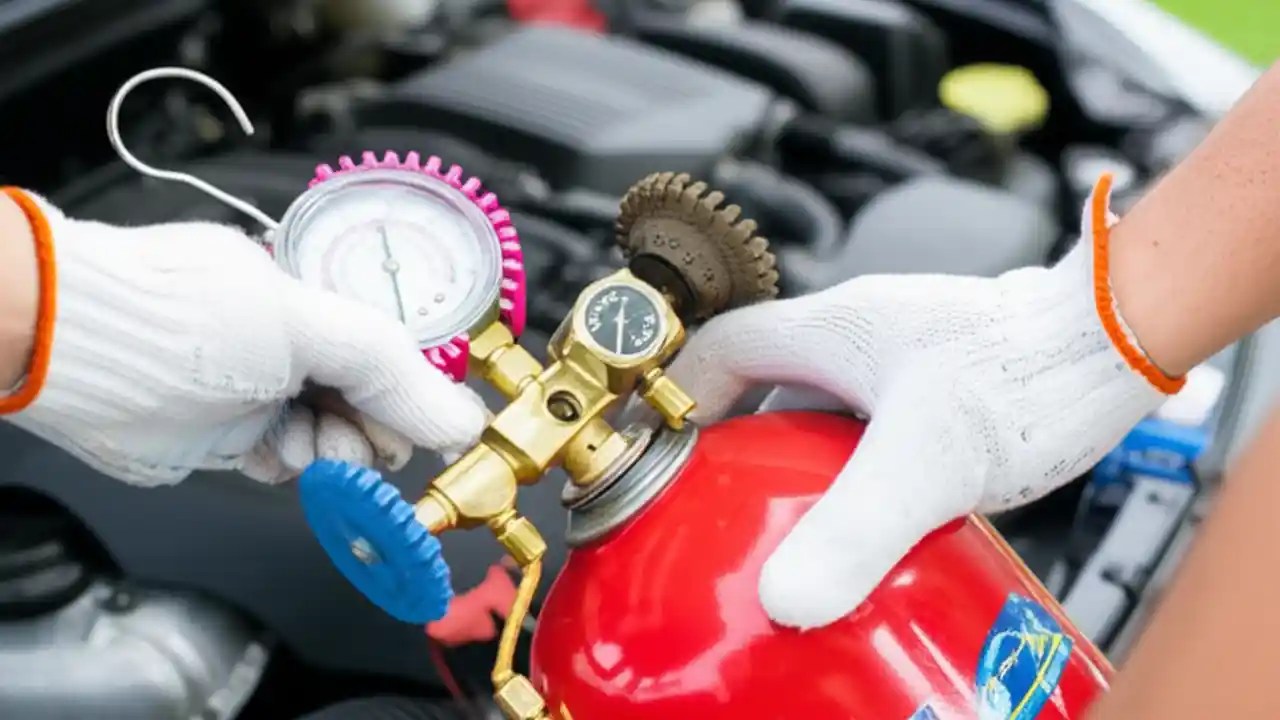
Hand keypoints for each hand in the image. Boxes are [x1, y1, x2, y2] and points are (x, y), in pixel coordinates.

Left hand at [3, 194, 486, 485]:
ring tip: (301, 438)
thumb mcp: (310, 325)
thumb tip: (464, 419)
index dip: (414, 390)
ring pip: (339, 439)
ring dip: (332, 450)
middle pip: (375, 403)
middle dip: (371, 426)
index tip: (422, 421)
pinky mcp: (237, 438)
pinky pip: (295, 464)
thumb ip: (394, 373)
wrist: (83, 354)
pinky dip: (294, 467)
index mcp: (320, 300)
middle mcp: (300, 346)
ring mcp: (268, 392)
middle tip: (350, 429)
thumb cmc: (187, 317)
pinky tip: (273, 455)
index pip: (397, 353)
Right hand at [664, 179, 1179, 628]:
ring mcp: (899, 351)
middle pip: (762, 374)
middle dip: (730, 432)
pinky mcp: (937, 376)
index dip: (680, 394)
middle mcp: (859, 331)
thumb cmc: (1029, 372)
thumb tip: (786, 596)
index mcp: (832, 328)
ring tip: (781, 508)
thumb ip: (853, 528)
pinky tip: (865, 505)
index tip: (661, 442)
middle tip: (715, 490)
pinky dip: (845, 456)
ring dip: (790, 446)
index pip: (721, 347)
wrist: (1119, 338)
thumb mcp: (929, 460)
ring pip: (815, 396)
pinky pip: (863, 414)